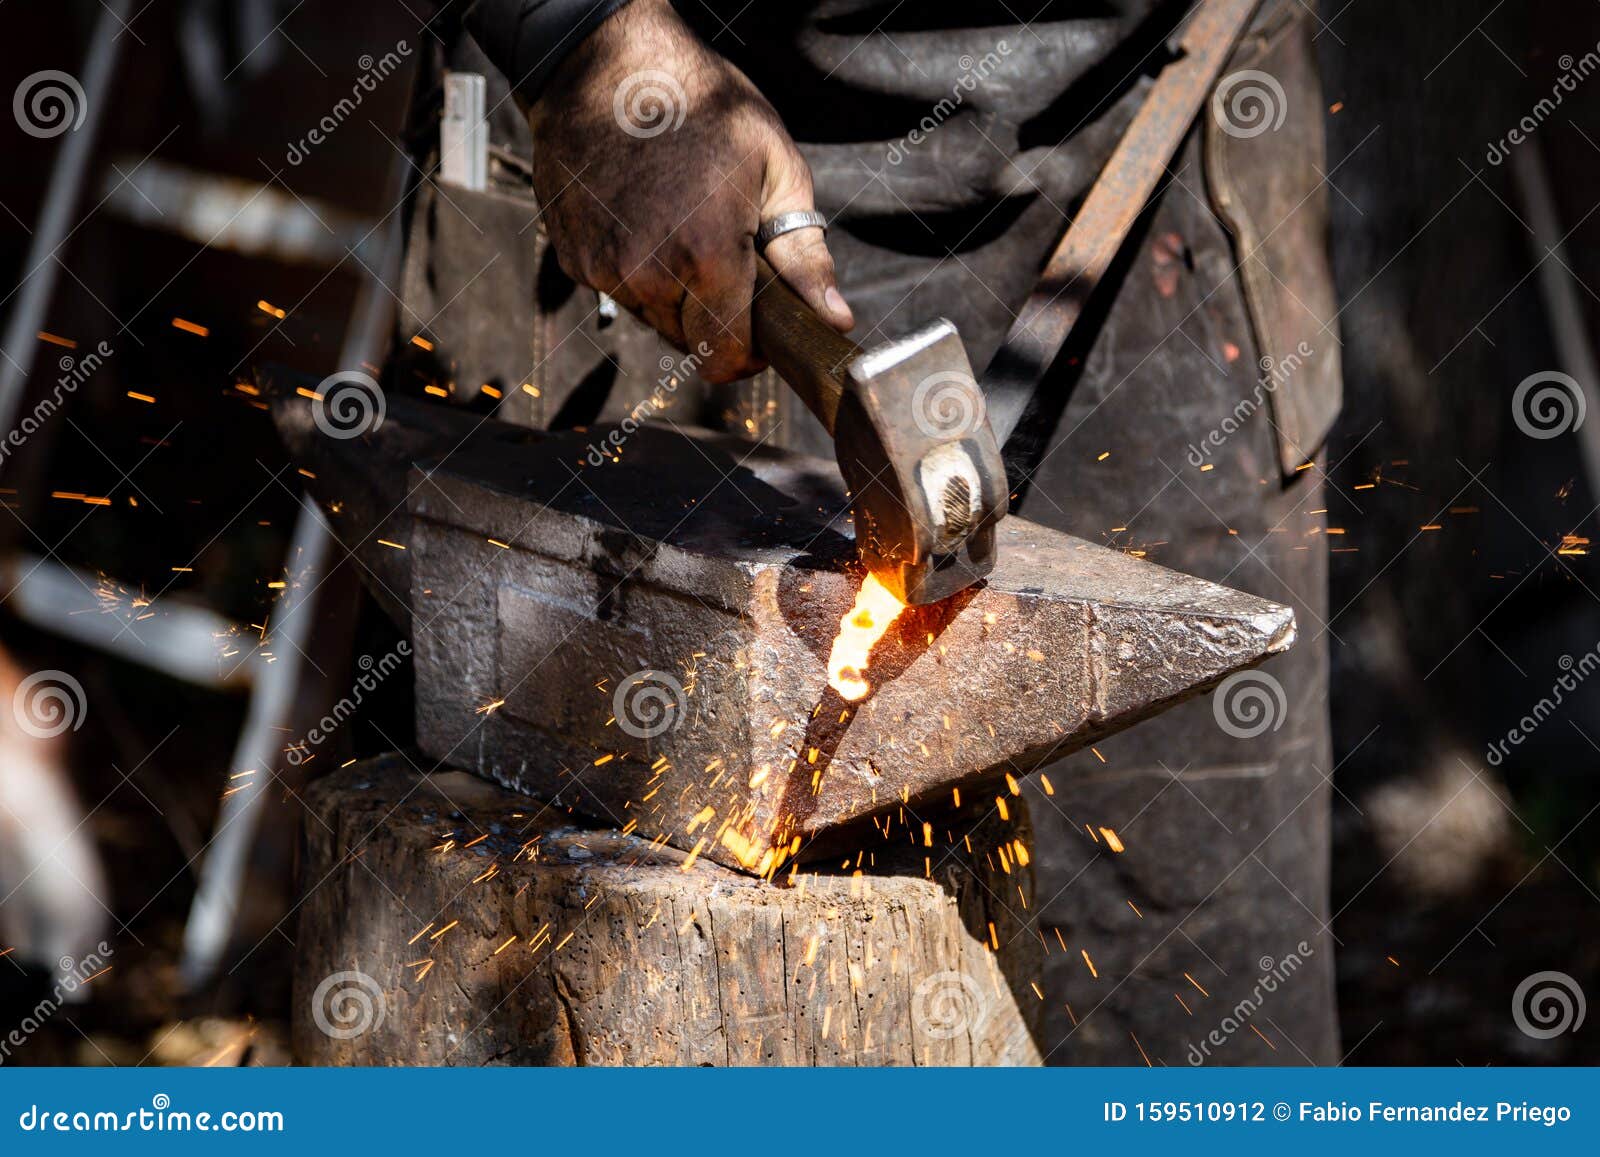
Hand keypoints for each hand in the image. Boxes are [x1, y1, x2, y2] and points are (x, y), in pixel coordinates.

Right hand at [528, 0, 852, 383]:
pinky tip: (643, 218)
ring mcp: (604, 268)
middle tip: (724, 258)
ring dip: (673, 295)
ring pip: (652, 318)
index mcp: (707, 257)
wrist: (607, 62)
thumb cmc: (702, 104)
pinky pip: (616, 290)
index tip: (760, 333)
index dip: (749, 353)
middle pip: (690, 342)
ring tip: (681, 226)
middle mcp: (648, 273)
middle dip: (713, 317)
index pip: (727, 356)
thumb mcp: (775, 169)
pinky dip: (634, 271)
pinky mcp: (573, 258)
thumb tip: (835, 321)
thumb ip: (805, 259)